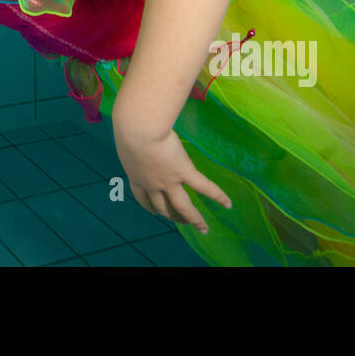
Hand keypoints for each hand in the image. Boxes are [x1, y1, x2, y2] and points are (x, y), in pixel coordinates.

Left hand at [112, 117, 231, 231]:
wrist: (138, 129)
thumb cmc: (128, 128)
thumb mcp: (127, 140)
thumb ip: (132, 145)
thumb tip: (133, 136)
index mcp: (136, 177)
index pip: (143, 198)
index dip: (150, 207)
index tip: (155, 213)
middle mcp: (152, 185)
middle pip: (163, 207)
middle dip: (171, 216)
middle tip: (180, 222)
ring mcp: (169, 181)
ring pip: (183, 207)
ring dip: (193, 219)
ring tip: (203, 228)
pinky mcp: (184, 171)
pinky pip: (203, 187)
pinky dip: (217, 196)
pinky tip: (227, 203)